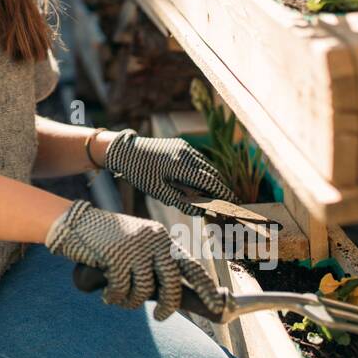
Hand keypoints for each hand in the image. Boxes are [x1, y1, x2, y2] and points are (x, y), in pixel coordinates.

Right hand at [45, 200, 223, 319]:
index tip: (217, 306)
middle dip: (168, 306)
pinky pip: (122, 290)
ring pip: (145, 291)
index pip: (192, 265)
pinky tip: (107, 295)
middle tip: (160, 317)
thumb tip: (170, 298)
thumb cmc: (107, 239)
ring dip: (132, 302)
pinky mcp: (117, 257)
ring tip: (120, 300)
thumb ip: (154, 263)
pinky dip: (115, 297)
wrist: (77, 223)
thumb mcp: (137, 245)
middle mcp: (153, 241)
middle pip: (172, 284)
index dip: (206, 288)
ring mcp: (135, 249)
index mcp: (162, 238)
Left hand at [103, 130, 239, 216]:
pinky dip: (203, 170)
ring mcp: (185, 147)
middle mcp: (186, 153)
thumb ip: (181, 202)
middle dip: (220, 188)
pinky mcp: (182, 144)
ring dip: (212, 179)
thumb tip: (202, 212)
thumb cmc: (140, 174)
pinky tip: (201, 182)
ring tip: (214, 195)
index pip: (209, 181)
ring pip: (207, 165)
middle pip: (212, 173)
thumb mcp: (159, 192)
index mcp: (180, 165)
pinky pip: (199, 159)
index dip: (223, 193)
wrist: (125, 151)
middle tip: (225, 202)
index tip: (231, 203)